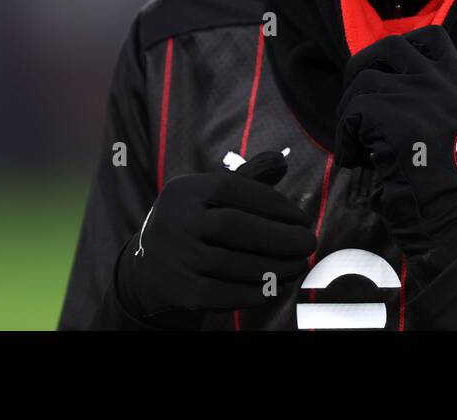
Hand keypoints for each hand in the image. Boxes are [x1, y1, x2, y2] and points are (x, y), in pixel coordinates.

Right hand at [114, 152, 316, 327]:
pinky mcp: (177, 290)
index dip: (273, 203)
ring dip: (273, 266)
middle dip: (279, 236)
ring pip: (230, 263)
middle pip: (233, 226)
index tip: (302, 218)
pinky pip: (220, 294)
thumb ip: (247, 178)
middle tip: (309, 243)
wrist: (147, 269)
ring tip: (299, 265)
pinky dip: (251, 291)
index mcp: (185, 190)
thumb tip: (281, 162)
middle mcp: (175, 220)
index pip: (233, 188)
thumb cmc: (195, 224)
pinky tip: (275, 287)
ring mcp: (174, 256)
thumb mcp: (209, 196)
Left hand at [335, 26, 456, 278]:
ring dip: (349, 115)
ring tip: (358, 147)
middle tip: (356, 101)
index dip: (403, 46)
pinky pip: (351, 114)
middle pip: (389, 46)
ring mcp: (420, 98)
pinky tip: (354, 161)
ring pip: (363, 84)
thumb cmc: (437, 186)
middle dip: (362, 68)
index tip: (386, 70)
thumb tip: (376, 76)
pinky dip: (344, 139)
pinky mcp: (394, 116)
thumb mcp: (445, 129)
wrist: (443, 220)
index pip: (434, 37)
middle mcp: (443, 86)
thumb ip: (423, 99)